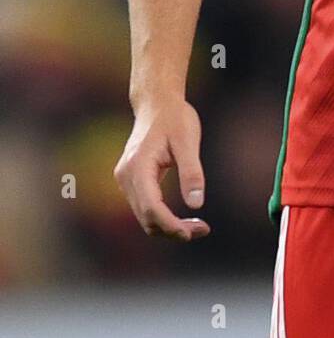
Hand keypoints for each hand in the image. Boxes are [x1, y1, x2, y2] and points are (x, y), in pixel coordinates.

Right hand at [114, 98, 210, 241]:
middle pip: (146, 217)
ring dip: (169, 227)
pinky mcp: (132, 181)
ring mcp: (126, 179)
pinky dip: (163, 217)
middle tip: (203, 230)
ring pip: (145, 216)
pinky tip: (184, 219)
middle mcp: (126, 176)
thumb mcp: (188, 141)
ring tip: (198, 227)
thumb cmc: (175, 118)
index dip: (170, 225)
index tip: (191, 233)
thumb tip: (196, 204)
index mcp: (138, 167)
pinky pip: (145, 207)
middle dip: (173, 229)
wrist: (157, 104)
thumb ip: (192, 172)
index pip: (151, 207)